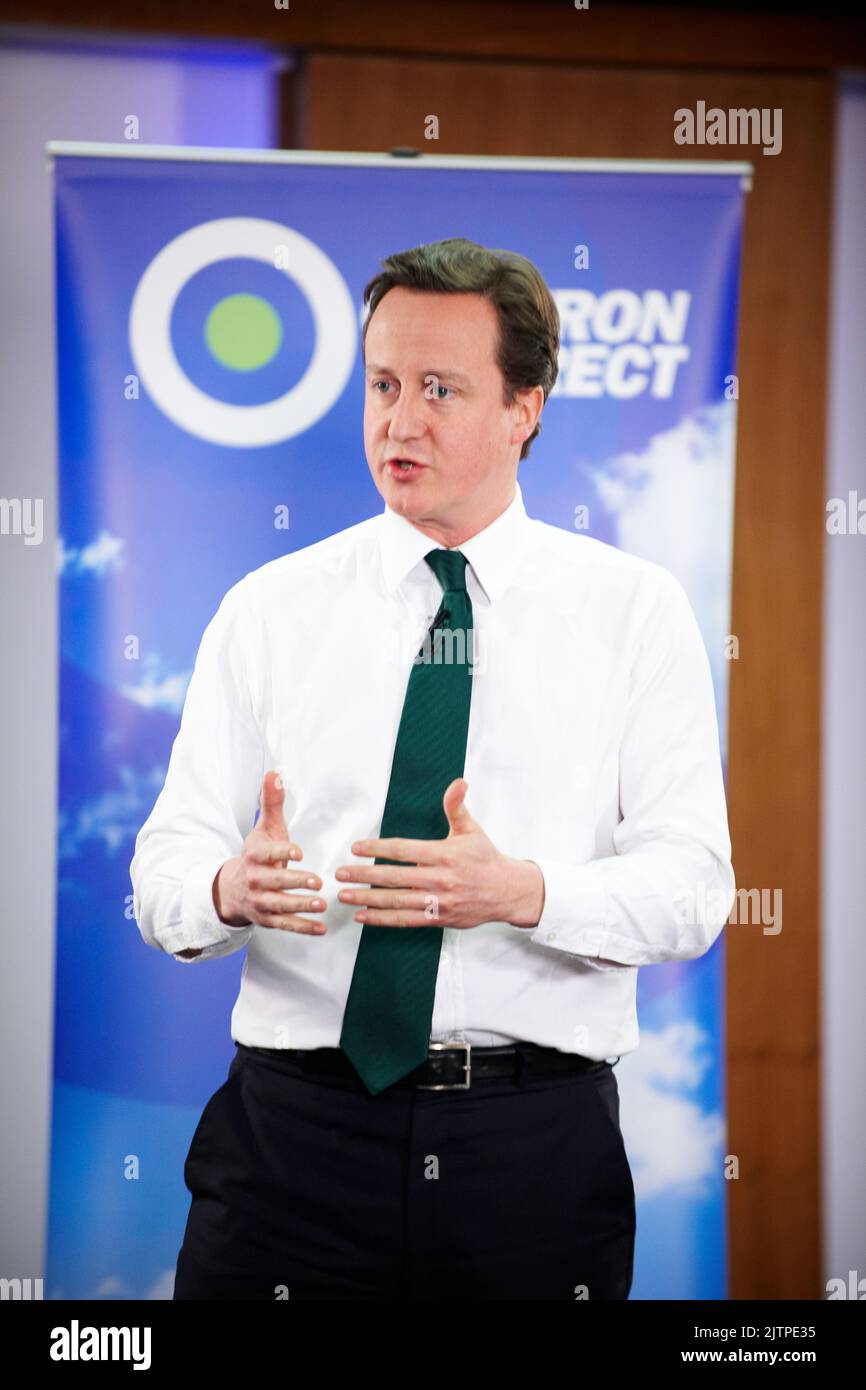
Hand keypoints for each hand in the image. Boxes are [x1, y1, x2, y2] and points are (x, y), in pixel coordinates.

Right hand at [213, 770, 327, 934]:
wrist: (232, 888)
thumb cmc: (258, 854)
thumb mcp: (264, 828)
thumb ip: (271, 803)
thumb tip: (275, 773)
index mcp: (254, 855)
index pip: (266, 854)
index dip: (282, 853)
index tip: (299, 852)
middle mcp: (255, 879)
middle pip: (274, 882)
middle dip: (295, 882)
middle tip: (317, 881)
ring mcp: (260, 901)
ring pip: (280, 905)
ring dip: (300, 906)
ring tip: (320, 904)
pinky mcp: (267, 919)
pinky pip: (285, 925)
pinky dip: (303, 928)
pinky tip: (321, 928)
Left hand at [335, 778, 543, 928]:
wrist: (508, 892)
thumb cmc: (486, 858)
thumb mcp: (471, 829)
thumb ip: (457, 806)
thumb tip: (458, 782)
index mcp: (444, 854)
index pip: (403, 850)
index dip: (377, 849)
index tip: (356, 848)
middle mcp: (440, 879)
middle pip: (394, 878)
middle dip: (364, 875)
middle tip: (340, 873)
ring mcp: (439, 901)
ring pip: (396, 901)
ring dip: (367, 899)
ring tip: (344, 894)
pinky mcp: (439, 918)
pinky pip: (406, 920)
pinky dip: (382, 919)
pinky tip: (363, 915)